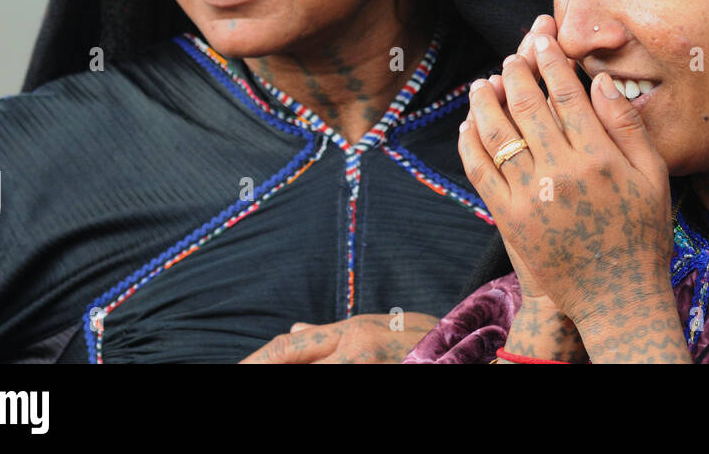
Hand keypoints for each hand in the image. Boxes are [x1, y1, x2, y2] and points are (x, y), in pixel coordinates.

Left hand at [238, 312, 437, 363]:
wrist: (472, 350)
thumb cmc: (427, 340)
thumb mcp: (379, 327)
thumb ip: (336, 333)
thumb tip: (294, 330)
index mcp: (353, 332)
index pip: (290, 347)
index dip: (257, 360)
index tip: (236, 369)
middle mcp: (356, 351)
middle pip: (292, 361)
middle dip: (262, 367)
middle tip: (237, 373)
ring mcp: (368, 368)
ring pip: (313, 376)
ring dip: (296, 378)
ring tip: (271, 375)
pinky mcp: (381, 379)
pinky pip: (339, 382)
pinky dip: (319, 380)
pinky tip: (310, 381)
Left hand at [458, 30, 672, 330]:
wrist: (616, 298)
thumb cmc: (642, 234)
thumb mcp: (653, 178)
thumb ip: (628, 127)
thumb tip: (600, 81)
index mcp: (599, 158)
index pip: (566, 94)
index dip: (552, 61)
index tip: (543, 40)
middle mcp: (561, 172)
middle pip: (528, 106)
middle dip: (516, 72)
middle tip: (511, 55)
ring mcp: (529, 195)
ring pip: (497, 133)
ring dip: (485, 101)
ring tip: (484, 82)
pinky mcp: (509, 217)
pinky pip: (480, 170)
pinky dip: (470, 142)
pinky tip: (470, 126)